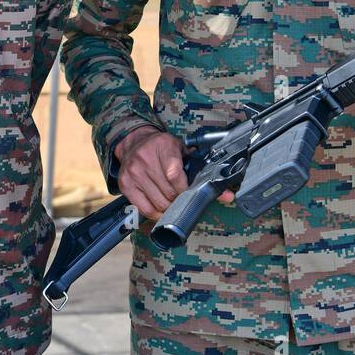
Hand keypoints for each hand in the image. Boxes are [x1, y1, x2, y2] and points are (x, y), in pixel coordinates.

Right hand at [114, 125, 232, 220]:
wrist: (134, 141)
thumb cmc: (162, 147)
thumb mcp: (182, 150)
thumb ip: (202, 170)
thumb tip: (228, 195)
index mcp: (163, 147)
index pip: (174, 175)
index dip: (185, 190)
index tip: (189, 192)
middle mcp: (146, 159)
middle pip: (168, 193)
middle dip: (179, 200)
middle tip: (183, 199)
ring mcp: (134, 173)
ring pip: (158, 203)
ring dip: (169, 208)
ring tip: (172, 203)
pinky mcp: (126, 185)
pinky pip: (144, 209)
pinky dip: (155, 213)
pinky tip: (161, 208)